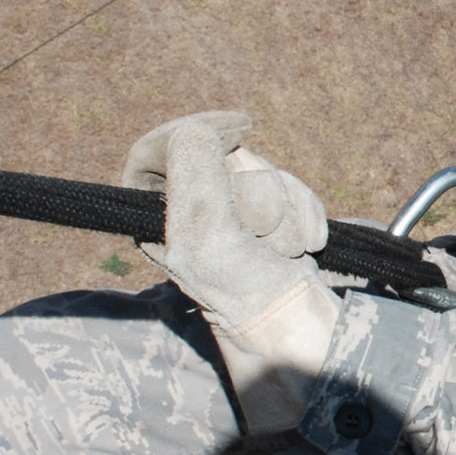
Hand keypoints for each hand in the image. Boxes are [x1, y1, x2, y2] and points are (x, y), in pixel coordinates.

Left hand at [152, 113, 339, 431]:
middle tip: (257, 234)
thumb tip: (200, 128)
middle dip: (256, 190)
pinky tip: (301, 247)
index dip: (201, 129)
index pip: (161, 145)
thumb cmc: (240, 289)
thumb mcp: (204, 231)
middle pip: (224, 155)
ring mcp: (229, 211)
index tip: (240, 129)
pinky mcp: (268, 217)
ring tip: (278, 250)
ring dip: (285, 207)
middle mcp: (185, 207)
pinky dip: (305, 213)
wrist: (293, 326)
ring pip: (263, 169)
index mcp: (149, 210)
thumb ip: (195, 171)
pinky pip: (293, 187)